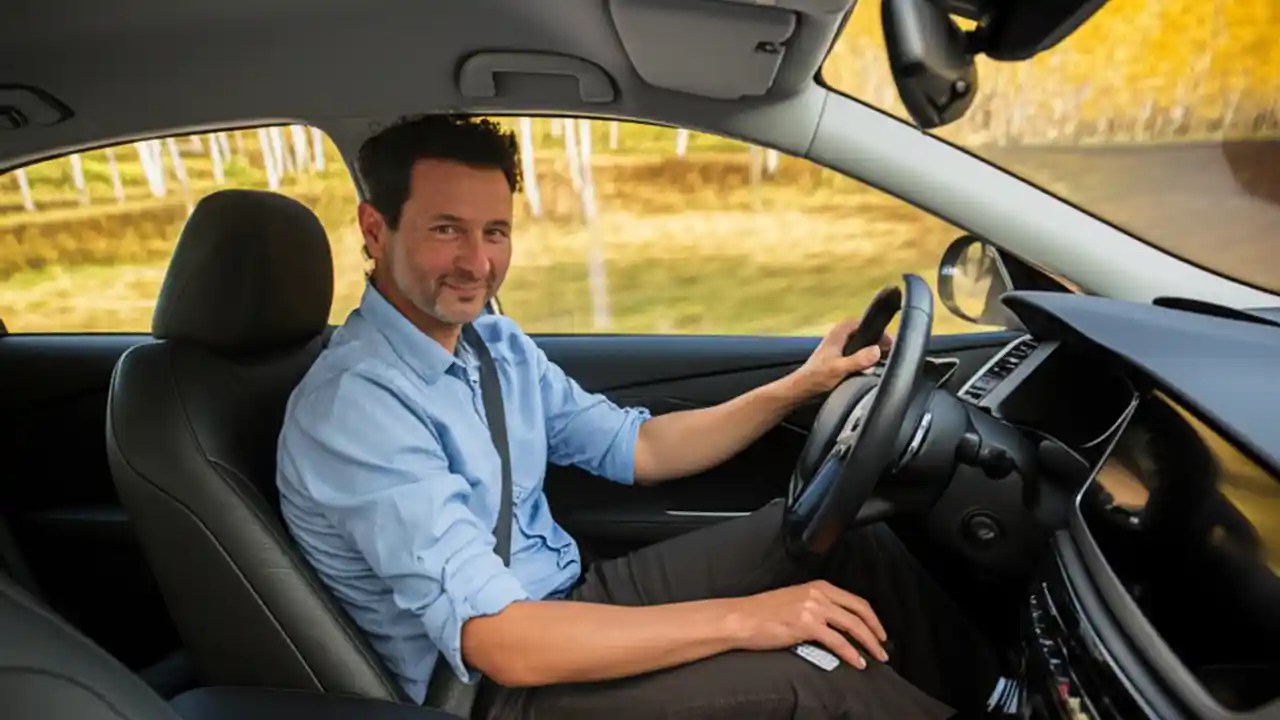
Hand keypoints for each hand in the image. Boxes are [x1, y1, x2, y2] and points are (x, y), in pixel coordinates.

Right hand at [725, 580, 888, 669]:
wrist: (741, 618)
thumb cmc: (762, 613)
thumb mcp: (795, 601)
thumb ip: (816, 606)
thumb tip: (835, 624)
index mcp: (818, 586)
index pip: (855, 600)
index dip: (871, 617)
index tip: (878, 631)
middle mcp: (818, 594)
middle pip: (859, 611)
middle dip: (875, 631)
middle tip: (883, 647)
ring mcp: (813, 608)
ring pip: (853, 626)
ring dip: (869, 644)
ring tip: (876, 657)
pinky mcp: (806, 625)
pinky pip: (837, 641)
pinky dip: (850, 653)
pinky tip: (857, 662)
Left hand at [788, 318, 893, 398]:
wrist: (800, 391)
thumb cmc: (815, 378)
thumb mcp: (840, 368)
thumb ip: (859, 359)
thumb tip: (877, 350)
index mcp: (837, 336)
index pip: (858, 322)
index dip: (874, 328)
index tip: (887, 339)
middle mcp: (837, 341)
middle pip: (860, 334)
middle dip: (874, 340)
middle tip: (888, 349)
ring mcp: (836, 352)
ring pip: (857, 346)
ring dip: (869, 351)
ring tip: (883, 359)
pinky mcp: (836, 363)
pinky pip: (854, 357)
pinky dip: (863, 360)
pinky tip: (870, 370)